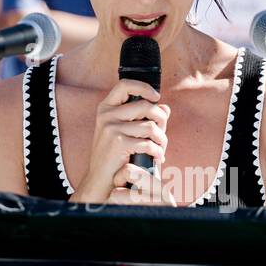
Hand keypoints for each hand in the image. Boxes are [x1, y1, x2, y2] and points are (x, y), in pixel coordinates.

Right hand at [70, 79, 170, 202]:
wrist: (99, 180)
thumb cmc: (113, 156)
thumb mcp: (123, 133)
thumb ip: (143, 119)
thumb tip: (165, 108)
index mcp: (106, 108)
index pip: (124, 85)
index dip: (143, 87)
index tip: (156, 97)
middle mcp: (106, 115)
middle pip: (145, 105)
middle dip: (161, 119)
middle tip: (163, 134)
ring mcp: (111, 128)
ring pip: (150, 126)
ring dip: (162, 139)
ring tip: (161, 149)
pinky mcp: (118, 143)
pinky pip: (148, 142)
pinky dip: (158, 151)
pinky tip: (158, 158)